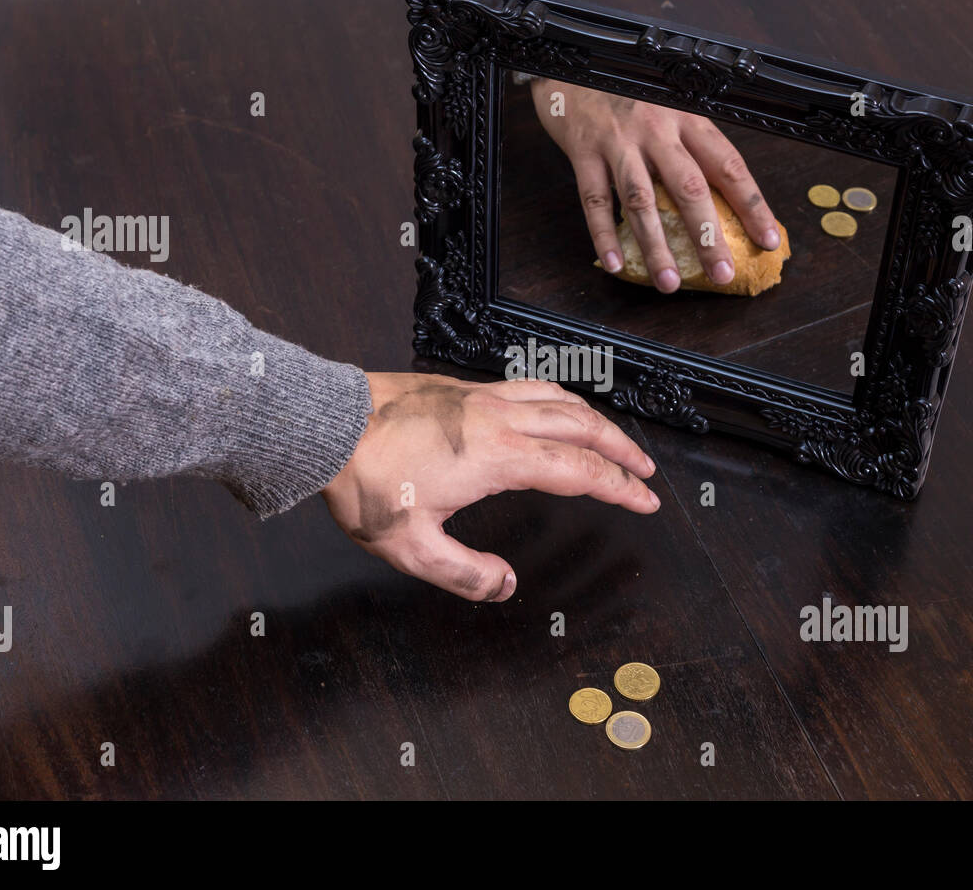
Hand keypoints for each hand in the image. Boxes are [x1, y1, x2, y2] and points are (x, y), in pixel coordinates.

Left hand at [321, 372, 658, 601]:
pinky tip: (554, 407)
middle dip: (622, 450)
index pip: (579, 472)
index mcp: (498, 457)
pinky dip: (559, 399)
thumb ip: (464, 573)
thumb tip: (505, 586)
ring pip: (558, 399)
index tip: (646, 501)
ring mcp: (482, 397)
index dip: (620, 489)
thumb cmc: (365, 482)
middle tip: (645, 470)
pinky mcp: (462, 387)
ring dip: (595, 419)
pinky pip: (529, 386)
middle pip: (582, 427)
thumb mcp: (411, 547)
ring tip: (613, 438)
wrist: (325, 424)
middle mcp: (500, 419)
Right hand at [531, 78, 782, 291]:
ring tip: (670, 283)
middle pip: (690, 188)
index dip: (750, 204)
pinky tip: (616, 263)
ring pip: (643, 201)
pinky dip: (604, 235)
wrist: (573, 58)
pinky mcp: (584, 151)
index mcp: (686, 117)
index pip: (728, 165)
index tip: (766, 239)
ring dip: (658, 247)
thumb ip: (689, 143)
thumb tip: (720, 196)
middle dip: (709, 237)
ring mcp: (619, 142)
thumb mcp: (668, 104)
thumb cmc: (627, 88)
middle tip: (722, 274)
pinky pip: (596, 200)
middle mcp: (657, 129)